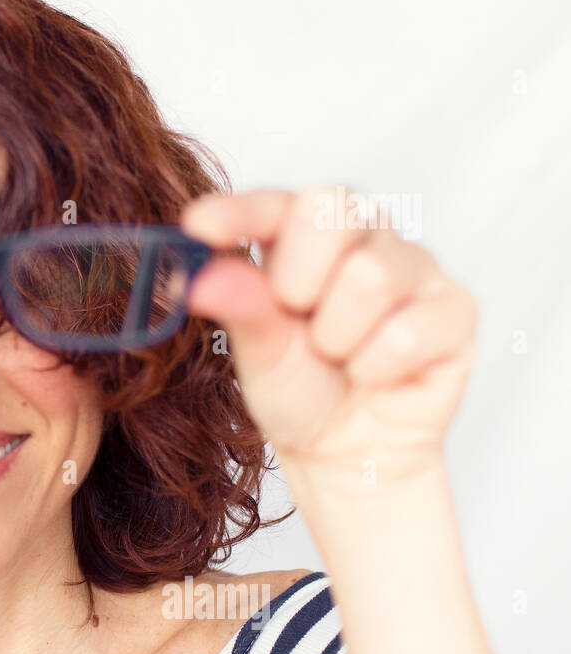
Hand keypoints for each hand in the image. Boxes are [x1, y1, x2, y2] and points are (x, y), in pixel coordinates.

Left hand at [180, 186, 477, 482]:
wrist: (347, 450)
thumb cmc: (299, 386)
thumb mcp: (256, 348)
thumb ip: (238, 305)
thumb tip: (198, 278)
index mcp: (303, 232)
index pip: (273, 203)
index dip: (238, 212)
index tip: (199, 226)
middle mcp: (363, 234)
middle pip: (331, 213)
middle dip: (298, 282)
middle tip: (298, 320)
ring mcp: (415, 265)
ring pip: (370, 276)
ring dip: (336, 337)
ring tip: (337, 356)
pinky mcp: (455, 308)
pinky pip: (407, 331)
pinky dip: (375, 367)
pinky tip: (375, 373)